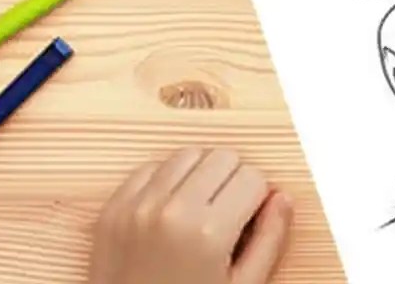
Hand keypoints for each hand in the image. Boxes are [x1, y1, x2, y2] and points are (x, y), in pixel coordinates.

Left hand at [88, 148, 292, 283]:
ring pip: (188, 154)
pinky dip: (167, 181)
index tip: (250, 218)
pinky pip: (151, 168)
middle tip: (228, 212)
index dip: (259, 197)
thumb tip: (282, 197)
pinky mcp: (113, 209)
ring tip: (201, 208)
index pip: (253, 177)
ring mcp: (137, 207)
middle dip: (234, 180)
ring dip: (202, 174)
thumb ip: (269, 240)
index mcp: (209, 234)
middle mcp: (172, 212)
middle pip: (223, 156)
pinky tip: (172, 210)